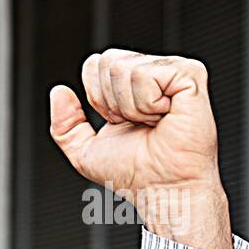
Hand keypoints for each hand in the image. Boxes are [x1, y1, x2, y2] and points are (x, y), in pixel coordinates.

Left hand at [49, 49, 233, 248]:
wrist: (161, 188)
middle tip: (137, 122)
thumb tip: (58, 91)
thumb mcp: (84, 151)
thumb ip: (65, 124)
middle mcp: (152, 73)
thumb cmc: (134, 174)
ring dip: (131, 107)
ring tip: (153, 121)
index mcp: (131, 85)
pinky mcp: (190, 74)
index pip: (95, 63)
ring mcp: (173, 71)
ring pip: (124, 68)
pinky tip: (165, 115)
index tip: (117, 121)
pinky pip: (146, 74)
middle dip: (111, 100)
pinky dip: (147, 103)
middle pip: (107, 60)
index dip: (96, 97)